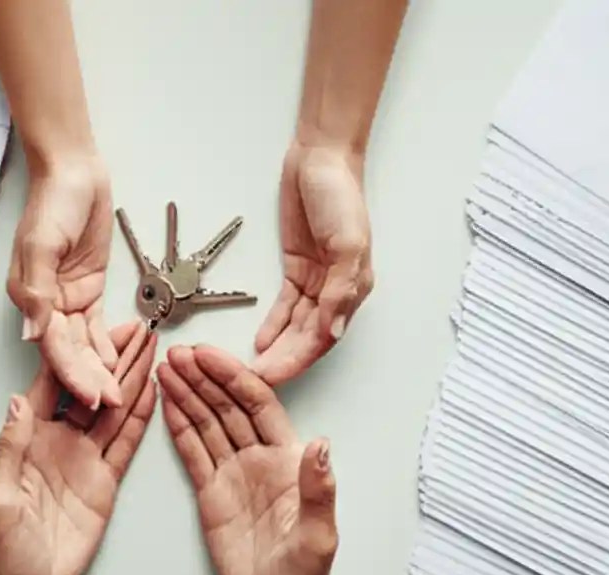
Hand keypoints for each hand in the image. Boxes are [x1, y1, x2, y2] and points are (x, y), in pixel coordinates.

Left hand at [0, 322, 155, 574]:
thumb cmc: (3, 554)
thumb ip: (10, 448)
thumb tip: (17, 402)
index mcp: (30, 439)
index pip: (52, 386)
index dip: (73, 356)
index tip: (92, 328)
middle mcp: (59, 442)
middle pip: (90, 390)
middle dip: (113, 358)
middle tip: (137, 329)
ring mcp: (84, 460)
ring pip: (113, 410)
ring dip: (132, 380)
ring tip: (152, 349)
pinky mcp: (105, 482)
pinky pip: (126, 443)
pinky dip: (141, 417)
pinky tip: (153, 394)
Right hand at [8, 154, 121, 410]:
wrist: (75, 172)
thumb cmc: (54, 201)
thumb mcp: (41, 243)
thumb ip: (37, 290)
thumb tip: (33, 333)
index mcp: (28, 296)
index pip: (51, 345)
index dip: (71, 374)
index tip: (90, 397)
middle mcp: (45, 304)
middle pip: (69, 351)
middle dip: (88, 380)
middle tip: (111, 405)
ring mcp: (67, 299)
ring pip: (84, 344)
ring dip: (99, 369)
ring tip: (119, 395)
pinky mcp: (88, 290)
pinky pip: (97, 326)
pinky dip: (107, 346)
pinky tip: (118, 367)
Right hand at [159, 344, 370, 574]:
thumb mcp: (319, 536)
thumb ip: (319, 489)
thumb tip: (322, 446)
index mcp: (287, 461)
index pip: (257, 405)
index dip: (233, 377)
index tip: (209, 356)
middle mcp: (259, 460)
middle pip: (227, 406)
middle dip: (202, 377)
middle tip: (176, 354)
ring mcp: (234, 475)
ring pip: (207, 423)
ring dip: (186, 394)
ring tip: (164, 369)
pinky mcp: (211, 495)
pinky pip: (193, 453)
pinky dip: (178, 426)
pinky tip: (166, 405)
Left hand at [252, 144, 373, 384]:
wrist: (321, 159)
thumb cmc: (341, 193)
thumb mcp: (346, 241)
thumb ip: (340, 288)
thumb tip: (333, 330)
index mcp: (355, 286)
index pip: (325, 336)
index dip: (299, 359)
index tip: (274, 377)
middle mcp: (337, 289)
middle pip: (308, 337)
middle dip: (283, 361)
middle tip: (255, 381)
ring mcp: (317, 281)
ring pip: (295, 326)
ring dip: (277, 348)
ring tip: (254, 368)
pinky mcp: (298, 270)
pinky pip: (285, 307)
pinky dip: (274, 326)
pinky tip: (261, 342)